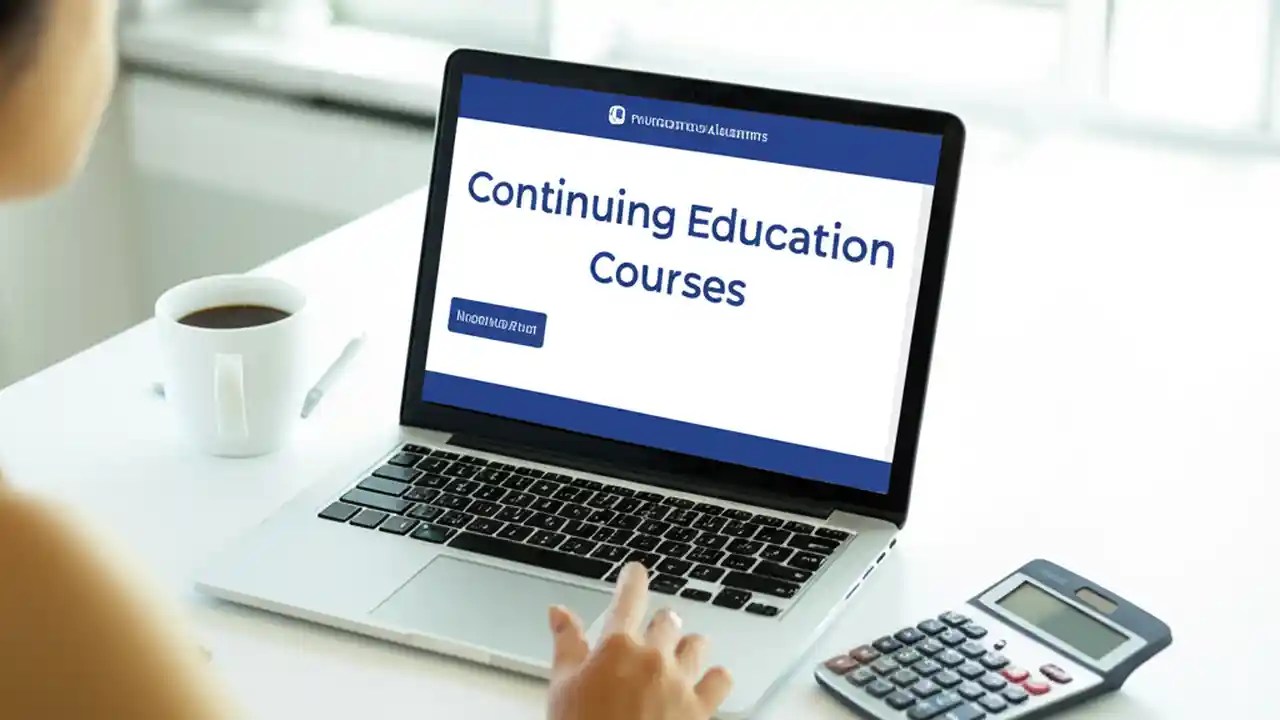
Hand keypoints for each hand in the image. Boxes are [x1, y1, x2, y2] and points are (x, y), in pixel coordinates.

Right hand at [547, 563, 732, 719]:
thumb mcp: (562, 688)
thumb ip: (565, 644)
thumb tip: (559, 611)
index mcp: (616, 647)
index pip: (629, 597)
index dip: (633, 578)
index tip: (636, 571)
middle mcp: (653, 657)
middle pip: (667, 620)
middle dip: (660, 623)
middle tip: (652, 633)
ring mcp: (680, 683)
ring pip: (696, 644)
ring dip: (688, 647)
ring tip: (679, 657)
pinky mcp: (701, 709)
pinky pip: (720, 679)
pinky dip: (714, 677)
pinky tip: (707, 681)